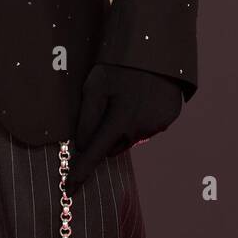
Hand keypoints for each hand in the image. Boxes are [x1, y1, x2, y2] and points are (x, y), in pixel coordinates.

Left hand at [66, 62, 184, 192]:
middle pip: (114, 145)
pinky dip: (142, 117)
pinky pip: (148, 126)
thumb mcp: (95, 85)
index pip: (95, 153)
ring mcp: (157, 124)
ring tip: (127, 95)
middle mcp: (141, 127)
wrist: (155, 47)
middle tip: (108, 105)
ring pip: (131, 136)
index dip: (81, 172)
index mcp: (120, 119)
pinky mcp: (169, 118)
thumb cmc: (119, 65)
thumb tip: (81, 145)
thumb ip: (86, 117)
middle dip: (107, 134)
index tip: (68, 190)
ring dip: (125, 124)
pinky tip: (142, 96)